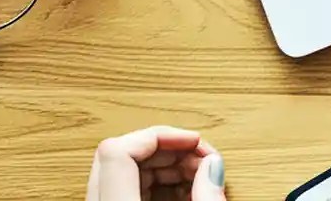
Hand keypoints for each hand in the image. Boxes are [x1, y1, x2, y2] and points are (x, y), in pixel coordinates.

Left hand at [85, 126, 225, 200]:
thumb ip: (207, 195)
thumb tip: (213, 165)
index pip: (118, 151)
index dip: (158, 135)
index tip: (190, 138)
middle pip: (118, 156)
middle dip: (165, 148)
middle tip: (200, 155)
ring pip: (122, 171)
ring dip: (163, 165)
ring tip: (198, 175)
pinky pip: (124, 188)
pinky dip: (154, 183)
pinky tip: (184, 192)